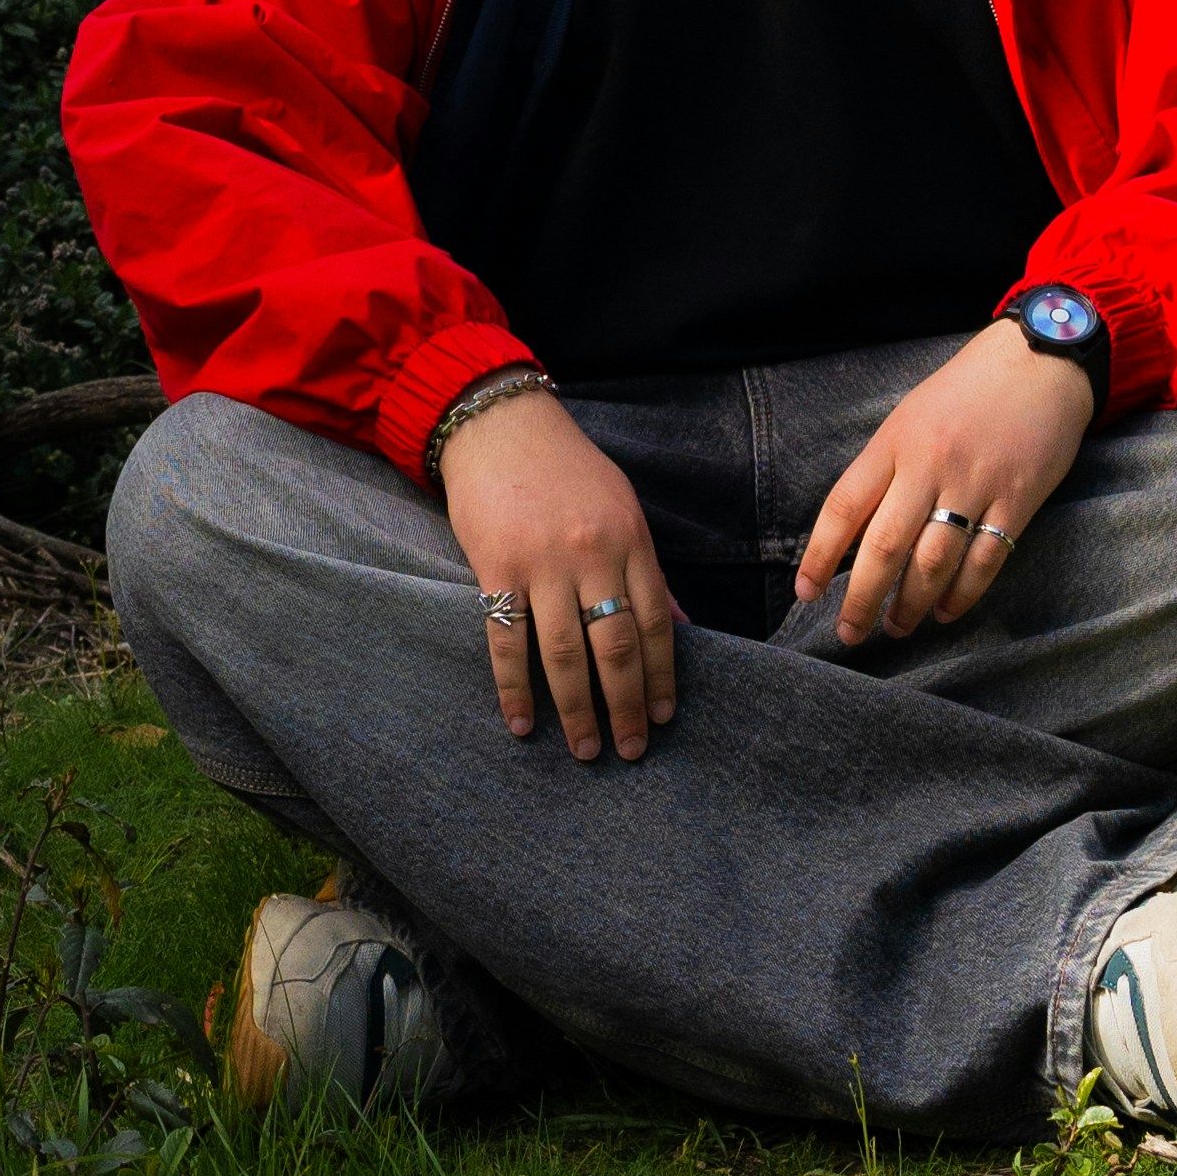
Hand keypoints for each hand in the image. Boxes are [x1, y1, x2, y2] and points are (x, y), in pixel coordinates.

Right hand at [437, 391, 681, 763]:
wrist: (501, 424)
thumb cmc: (567, 469)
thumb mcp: (622, 506)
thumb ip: (647, 569)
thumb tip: (680, 629)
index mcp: (630, 537)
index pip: (656, 622)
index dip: (662, 677)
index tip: (664, 719)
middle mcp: (592, 552)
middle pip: (616, 646)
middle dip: (626, 706)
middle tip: (630, 751)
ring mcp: (542, 561)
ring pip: (565, 654)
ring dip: (577, 711)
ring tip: (586, 751)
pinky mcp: (496, 566)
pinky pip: (507, 640)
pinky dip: (515, 688)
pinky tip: (522, 723)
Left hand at [794, 316, 1095, 651]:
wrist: (1039, 361)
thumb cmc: (966, 392)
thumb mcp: (912, 417)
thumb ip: (886, 469)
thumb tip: (855, 535)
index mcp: (896, 440)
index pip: (845, 505)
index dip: (820, 555)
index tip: (805, 592)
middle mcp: (930, 464)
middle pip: (885, 545)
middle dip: (861, 599)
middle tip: (848, 633)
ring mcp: (975, 483)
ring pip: (932, 563)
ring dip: (909, 605)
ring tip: (896, 627)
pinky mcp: (1016, 501)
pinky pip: (983, 562)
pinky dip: (960, 596)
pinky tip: (944, 612)